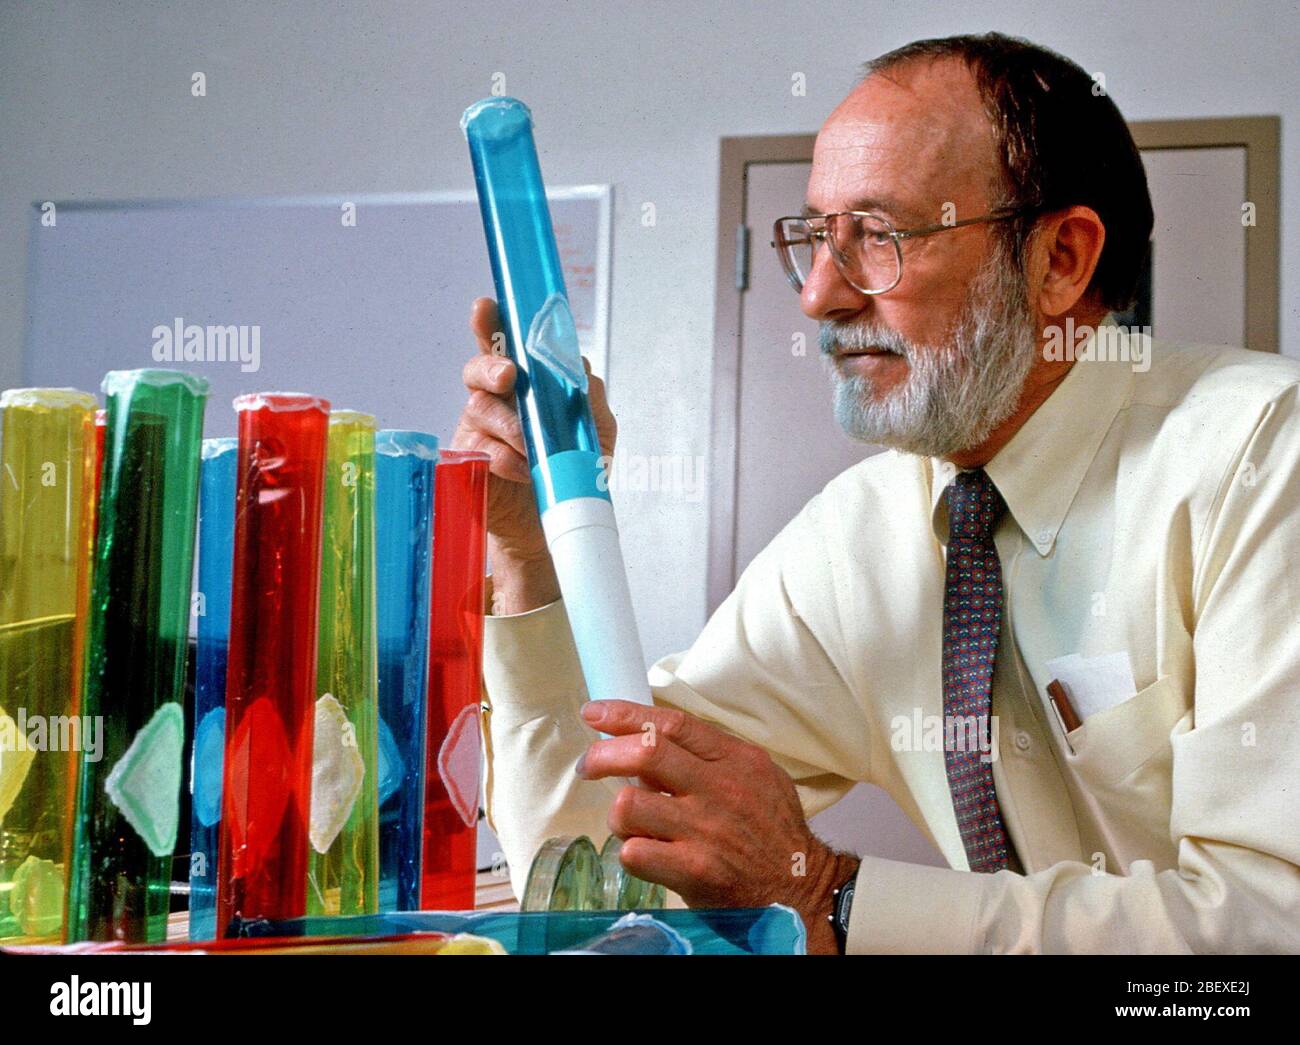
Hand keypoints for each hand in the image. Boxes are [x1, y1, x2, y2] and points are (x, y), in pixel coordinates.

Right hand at [450, 297, 618, 613]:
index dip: (490, 322)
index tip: (485, 307)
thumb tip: (579, 370)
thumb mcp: (595, 433)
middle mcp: (497, 400)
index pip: (503, 343)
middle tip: (508, 378)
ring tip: (534, 451)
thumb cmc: (572, 472)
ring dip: (511, 427)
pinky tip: (523, 471)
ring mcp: (478, 430)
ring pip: (481, 409)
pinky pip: (478, 449)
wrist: (554, 526)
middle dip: (492, 367)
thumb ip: (588, 397)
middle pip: (479, 368)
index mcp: (526, 384)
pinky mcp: (467, 462)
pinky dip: (504, 459)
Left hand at [577, 700, 859, 953]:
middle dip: (603, 754)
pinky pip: (635, 852)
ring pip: (629, 805)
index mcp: (735, 760)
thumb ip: (710, 758)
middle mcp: (719, 789)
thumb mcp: (757, 776)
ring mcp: (705, 830)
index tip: (595, 713)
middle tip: (589, 766)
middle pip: (645, 753)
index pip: (672, 723)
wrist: (801, 888)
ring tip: (628, 823)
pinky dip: (630, 852)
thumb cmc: (773, 832)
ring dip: (618, 813)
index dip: (625, 714)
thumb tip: (650, 747)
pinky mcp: (694, 870)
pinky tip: (645, 854)